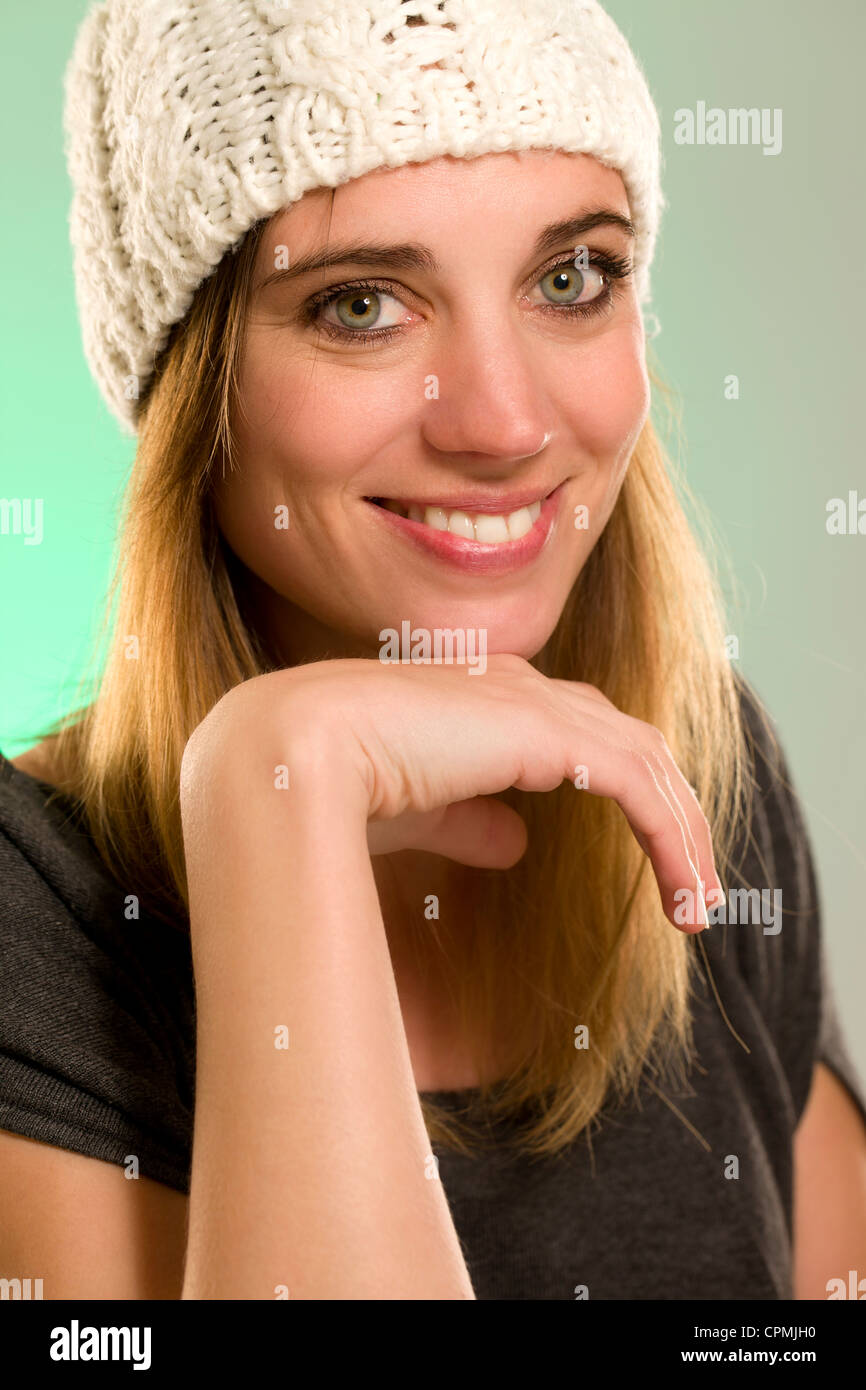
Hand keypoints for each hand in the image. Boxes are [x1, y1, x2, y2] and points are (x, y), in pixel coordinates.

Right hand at [274, 654, 720, 930]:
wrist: (284, 753)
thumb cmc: (323, 784)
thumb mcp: (413, 810)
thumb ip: (466, 818)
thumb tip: (514, 842)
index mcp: (479, 695)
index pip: (578, 732)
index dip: (621, 788)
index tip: (642, 857)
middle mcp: (515, 685)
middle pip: (626, 740)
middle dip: (669, 811)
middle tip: (693, 890)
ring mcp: (533, 701)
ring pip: (646, 760)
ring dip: (683, 833)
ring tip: (700, 906)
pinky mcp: (547, 731)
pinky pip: (640, 785)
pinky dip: (672, 839)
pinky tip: (684, 896)